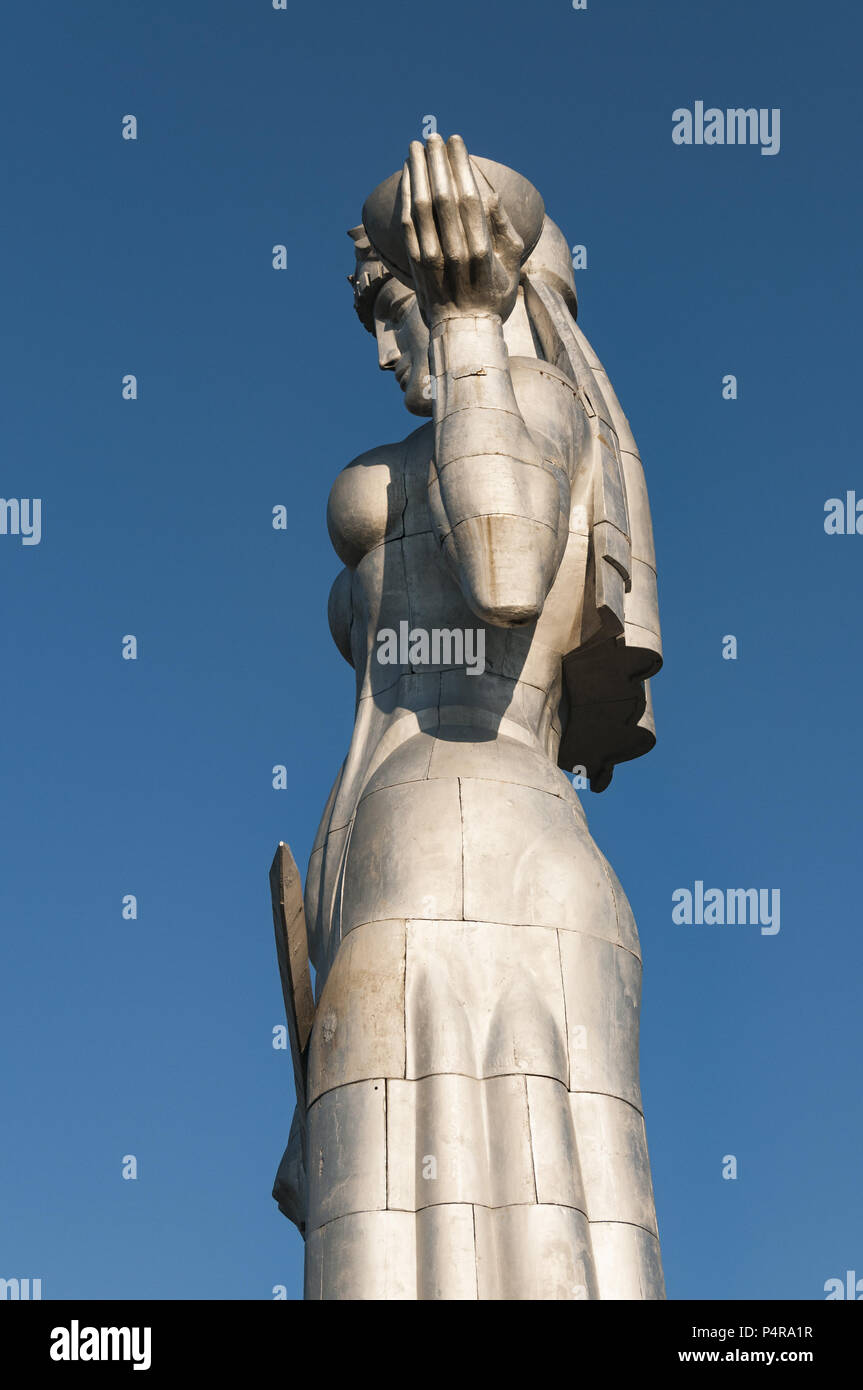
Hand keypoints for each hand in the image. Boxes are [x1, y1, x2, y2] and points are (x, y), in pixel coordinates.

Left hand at [400, 133, 523, 328]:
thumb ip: (504, 230)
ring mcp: (432, 260)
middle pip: (442, 197)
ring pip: (421, 208)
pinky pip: (407, 226)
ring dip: (417, 174)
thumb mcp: (512, 265)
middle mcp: (454, 253)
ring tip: (416, 148)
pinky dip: (405, 198)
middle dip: (436, 162)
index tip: (456, 141)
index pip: (468, 197)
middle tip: (433, 136)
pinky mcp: (416, 265)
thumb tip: (491, 195)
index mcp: (481, 250)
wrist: (464, 332)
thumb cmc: (494, 296)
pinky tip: (406, 178)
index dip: (460, 166)